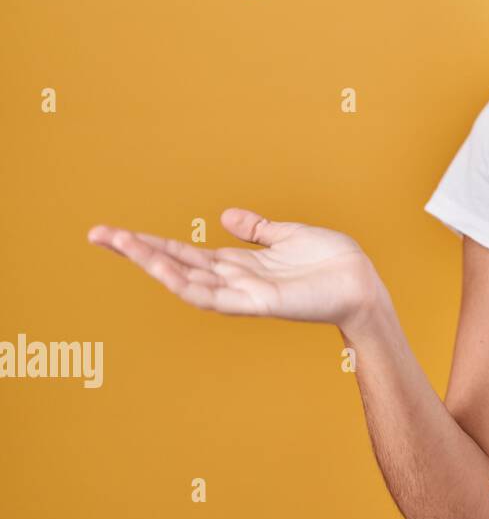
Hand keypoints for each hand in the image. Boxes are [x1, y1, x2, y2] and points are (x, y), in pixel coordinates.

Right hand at [87, 208, 390, 329]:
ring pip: (185, 280)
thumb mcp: (289, 234)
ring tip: (120, 243)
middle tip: (97, 234)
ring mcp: (242, 293)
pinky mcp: (257, 303)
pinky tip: (162, 270)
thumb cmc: (332, 263)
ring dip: (152, 263)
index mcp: (239, 263)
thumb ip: (257, 228)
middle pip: (174, 264)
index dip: (150, 243)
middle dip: (136, 251)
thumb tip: (224, 215)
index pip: (184, 252)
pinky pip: (214, 296)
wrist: (363, 284)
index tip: (115, 232)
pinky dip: (186, 283)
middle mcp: (234, 279)